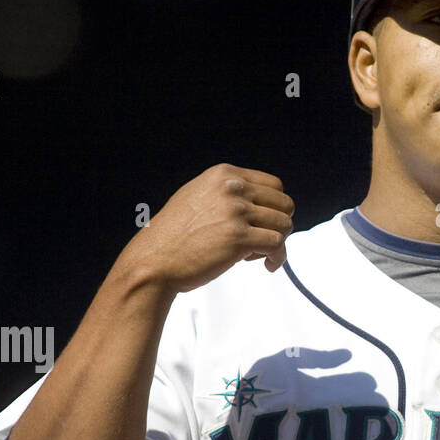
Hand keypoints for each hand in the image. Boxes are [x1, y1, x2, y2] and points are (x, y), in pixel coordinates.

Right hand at [115, 163, 293, 295]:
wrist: (154, 260)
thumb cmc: (174, 236)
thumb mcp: (197, 196)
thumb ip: (226, 193)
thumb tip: (257, 202)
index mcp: (224, 175)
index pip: (274, 185)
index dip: (274, 207)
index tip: (262, 224)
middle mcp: (232, 188)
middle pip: (284, 204)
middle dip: (278, 225)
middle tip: (260, 241)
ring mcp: (236, 212)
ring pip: (284, 225)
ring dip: (277, 243)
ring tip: (256, 254)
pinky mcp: (239, 238)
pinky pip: (277, 245)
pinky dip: (277, 257)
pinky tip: (265, 264)